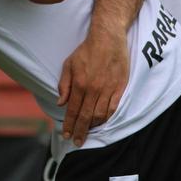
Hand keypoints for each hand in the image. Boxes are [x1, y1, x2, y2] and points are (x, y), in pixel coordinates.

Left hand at [57, 29, 128, 146]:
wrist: (108, 38)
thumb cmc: (86, 50)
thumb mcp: (69, 64)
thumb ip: (64, 85)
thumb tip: (60, 103)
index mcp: (80, 84)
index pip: (73, 110)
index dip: (70, 125)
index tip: (67, 135)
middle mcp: (93, 89)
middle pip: (86, 117)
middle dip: (80, 131)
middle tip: (77, 142)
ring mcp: (108, 89)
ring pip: (100, 115)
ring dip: (93, 127)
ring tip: (88, 133)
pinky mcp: (119, 87)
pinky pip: (113, 108)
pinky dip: (107, 118)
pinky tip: (102, 123)